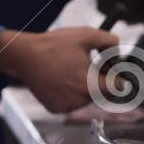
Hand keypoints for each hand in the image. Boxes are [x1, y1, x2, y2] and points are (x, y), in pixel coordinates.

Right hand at [0, 27, 117, 113]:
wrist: (24, 56)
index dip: (117, 76)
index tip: (111, 68)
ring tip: (73, 69)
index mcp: (90, 84)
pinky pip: (72, 102)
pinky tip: (63, 78)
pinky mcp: (56, 109)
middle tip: (92, 64)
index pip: (117, 88)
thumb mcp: (85, 35)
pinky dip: (72, 92)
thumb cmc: (53, 46)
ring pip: (88, 99)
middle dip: (102, 80)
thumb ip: (109, 41)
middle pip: (103, 94)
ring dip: (87, 86)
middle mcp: (79, 100)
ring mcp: (67, 107)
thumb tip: (119, 50)